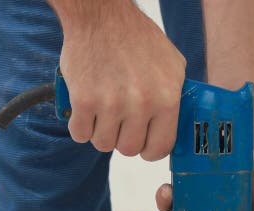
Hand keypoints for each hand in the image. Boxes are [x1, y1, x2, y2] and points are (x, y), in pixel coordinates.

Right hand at [57, 2, 185, 159]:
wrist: (101, 17)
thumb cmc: (136, 38)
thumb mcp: (172, 64)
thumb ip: (173, 97)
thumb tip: (173, 125)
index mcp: (166, 97)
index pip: (160, 147)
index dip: (150, 150)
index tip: (143, 145)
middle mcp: (141, 103)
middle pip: (129, 149)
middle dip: (122, 138)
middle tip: (118, 121)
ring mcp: (111, 104)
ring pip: (103, 144)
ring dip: (100, 132)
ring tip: (102, 111)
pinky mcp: (84, 101)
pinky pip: (80, 134)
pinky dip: (80, 126)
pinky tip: (85, 109)